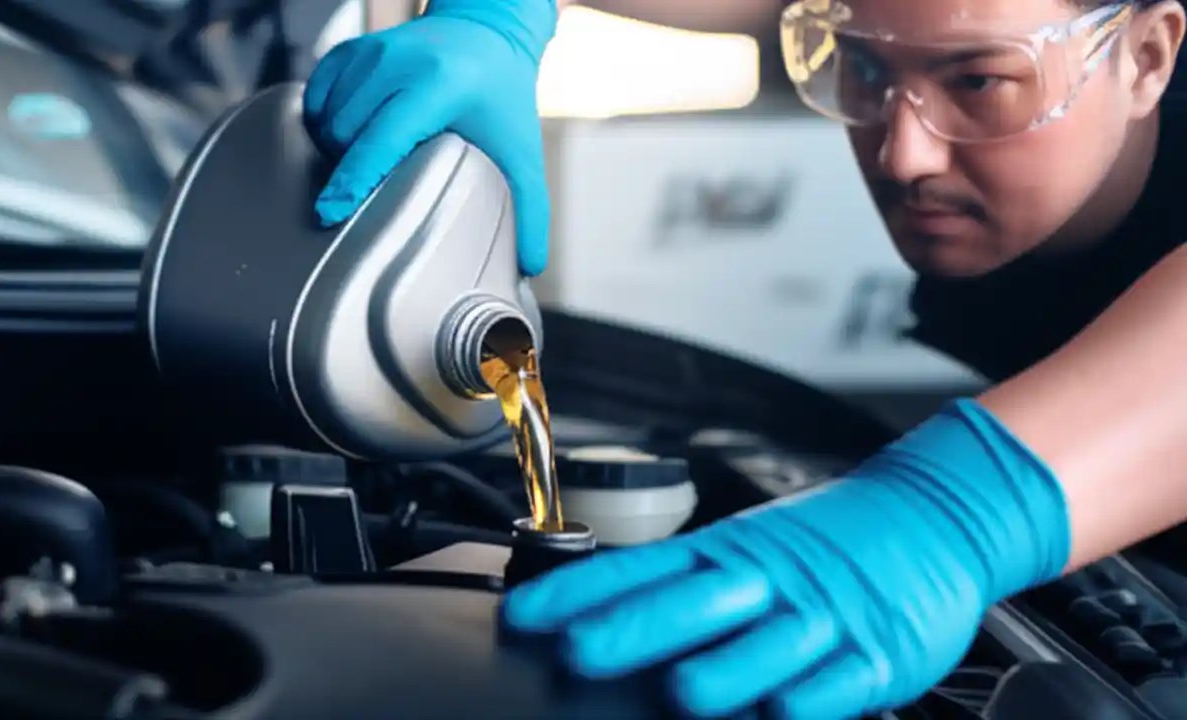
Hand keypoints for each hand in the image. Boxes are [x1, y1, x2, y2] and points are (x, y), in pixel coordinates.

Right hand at [303, 0, 557, 275]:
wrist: (488, 31)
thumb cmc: (502, 96)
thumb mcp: (523, 153)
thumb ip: (531, 210)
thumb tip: (529, 267)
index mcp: (440, 85)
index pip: (382, 138)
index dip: (353, 180)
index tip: (329, 213)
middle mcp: (400, 62)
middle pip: (346, 131)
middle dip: (347, 169)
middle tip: (368, 193)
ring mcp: (373, 51)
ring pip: (327, 114)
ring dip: (333, 148)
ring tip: (361, 166)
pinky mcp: (354, 48)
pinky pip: (317, 93)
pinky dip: (322, 120)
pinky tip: (345, 139)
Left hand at [501, 399, 1071, 719]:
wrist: (936, 512)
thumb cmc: (828, 539)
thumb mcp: (750, 544)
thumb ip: (682, 581)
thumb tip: (598, 609)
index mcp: (729, 550)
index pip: (641, 569)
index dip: (581, 593)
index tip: (526, 616)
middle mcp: (767, 580)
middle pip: (693, 603)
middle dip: (635, 630)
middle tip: (580, 651)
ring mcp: (822, 616)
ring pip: (767, 645)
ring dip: (725, 669)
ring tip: (682, 691)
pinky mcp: (877, 652)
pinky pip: (842, 680)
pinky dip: (814, 697)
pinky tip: (786, 712)